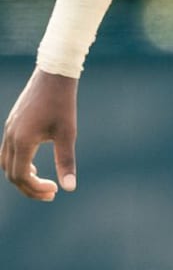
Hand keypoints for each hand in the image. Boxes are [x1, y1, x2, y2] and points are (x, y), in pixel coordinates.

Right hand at [2, 69, 80, 200]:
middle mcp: (10, 137)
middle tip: (51, 193)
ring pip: (6, 163)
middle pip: (11, 174)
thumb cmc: (63, 104)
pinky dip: (17, 163)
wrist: (53, 75)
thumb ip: (66, 161)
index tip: (55, 191)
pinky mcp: (12, 124)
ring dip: (22, 176)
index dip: (35, 189)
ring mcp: (8, 130)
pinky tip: (33, 165)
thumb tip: (70, 188)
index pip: (20, 177)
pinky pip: (7, 152)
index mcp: (22, 141)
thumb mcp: (68, 133)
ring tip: (42, 183)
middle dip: (29, 187)